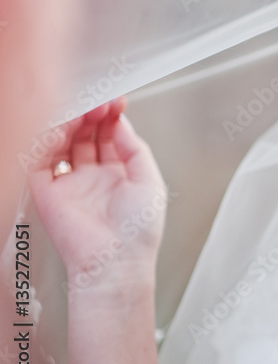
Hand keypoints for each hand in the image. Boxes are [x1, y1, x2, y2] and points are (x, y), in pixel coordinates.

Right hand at [28, 97, 166, 292]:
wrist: (116, 261)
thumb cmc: (139, 232)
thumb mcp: (149, 180)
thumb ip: (134, 148)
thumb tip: (120, 123)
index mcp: (119, 176)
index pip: (110, 137)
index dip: (112, 118)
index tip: (117, 102)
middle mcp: (93, 178)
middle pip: (86, 136)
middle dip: (93, 116)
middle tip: (100, 103)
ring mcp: (70, 184)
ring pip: (63, 143)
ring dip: (73, 124)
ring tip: (85, 111)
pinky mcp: (47, 193)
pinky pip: (41, 160)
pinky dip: (49, 141)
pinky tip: (64, 128)